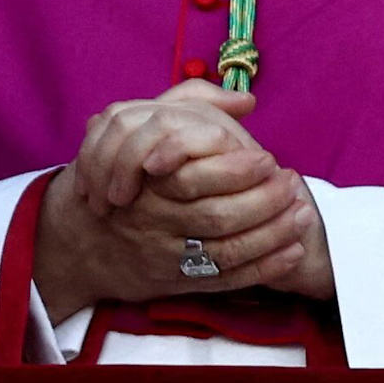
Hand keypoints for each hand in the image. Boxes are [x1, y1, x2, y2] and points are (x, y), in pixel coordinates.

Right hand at [34, 83, 326, 320]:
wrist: (78, 239)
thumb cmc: (122, 178)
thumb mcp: (135, 130)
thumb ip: (190, 105)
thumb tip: (245, 100)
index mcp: (141, 182)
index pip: (194, 179)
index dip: (236, 171)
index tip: (268, 159)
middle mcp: (151, 220)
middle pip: (217, 216)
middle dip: (263, 202)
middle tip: (293, 186)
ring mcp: (165, 255)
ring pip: (228, 249)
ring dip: (273, 233)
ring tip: (305, 214)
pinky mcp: (179, 282)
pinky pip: (229, 279)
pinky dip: (266, 268)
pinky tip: (293, 251)